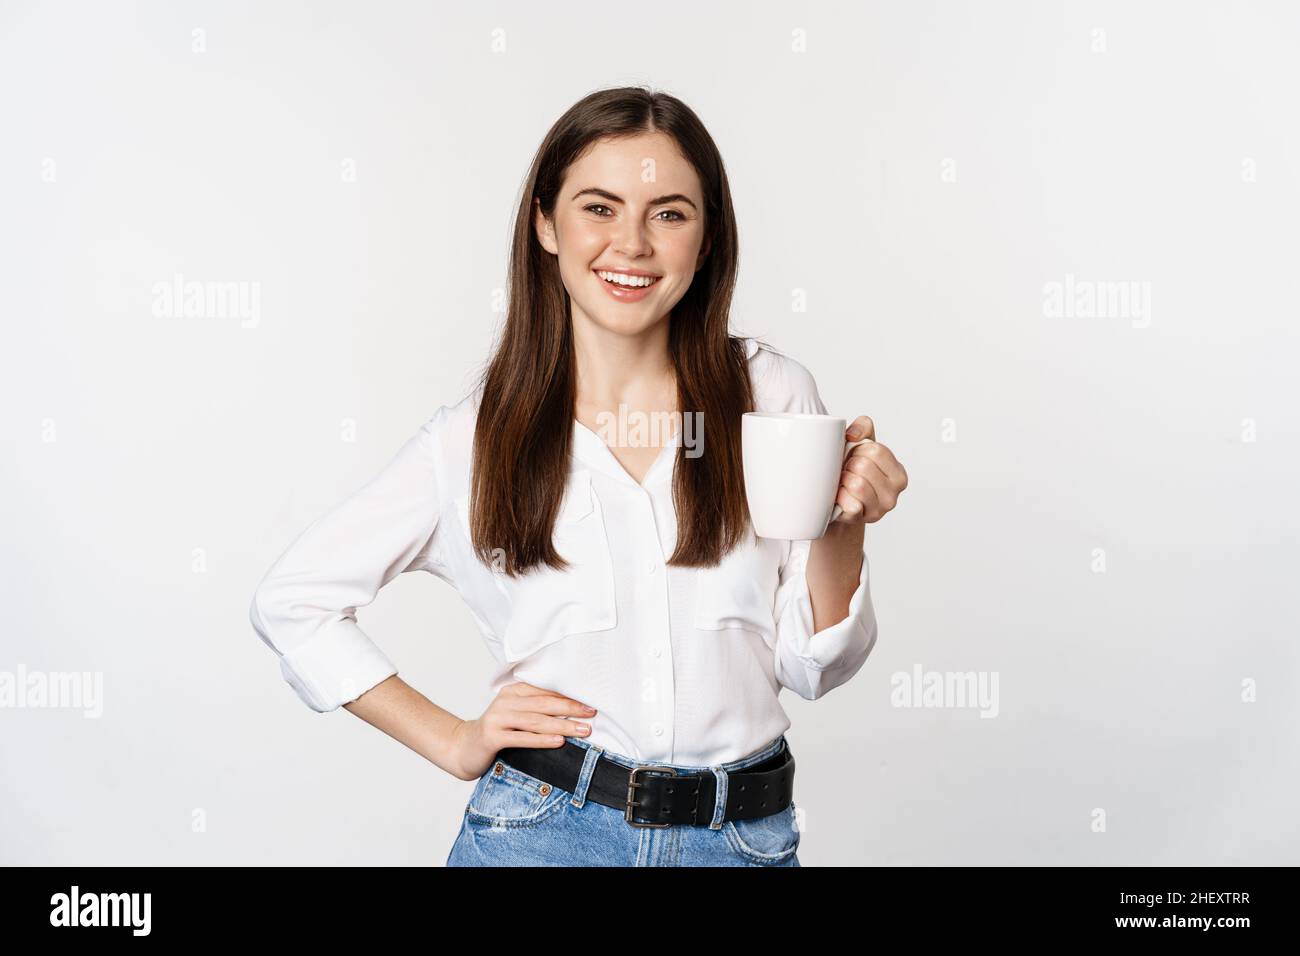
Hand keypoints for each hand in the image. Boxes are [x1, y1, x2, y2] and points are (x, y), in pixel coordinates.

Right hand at [446, 681, 596, 779]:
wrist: (463, 748)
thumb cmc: (496, 732)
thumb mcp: (515, 715)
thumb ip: (536, 710)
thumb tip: (573, 712)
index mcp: (513, 691)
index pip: (545, 692)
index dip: (569, 698)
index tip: (590, 704)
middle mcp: (505, 701)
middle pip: (544, 704)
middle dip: (571, 709)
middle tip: (592, 715)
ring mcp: (497, 718)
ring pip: (536, 721)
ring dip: (563, 725)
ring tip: (583, 730)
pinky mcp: (492, 736)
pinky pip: (522, 738)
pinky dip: (542, 739)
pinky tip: (559, 741)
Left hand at [832, 415, 907, 523]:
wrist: (835, 502)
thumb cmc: (850, 470)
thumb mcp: (859, 444)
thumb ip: (862, 427)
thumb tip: (853, 435)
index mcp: (898, 473)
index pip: (875, 450)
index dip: (858, 450)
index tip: (855, 457)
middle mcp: (893, 494)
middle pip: (864, 465)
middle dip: (849, 465)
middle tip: (846, 472)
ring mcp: (879, 509)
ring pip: (857, 484)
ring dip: (843, 480)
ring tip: (843, 483)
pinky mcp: (862, 520)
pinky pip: (849, 504)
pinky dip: (840, 498)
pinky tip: (839, 497)